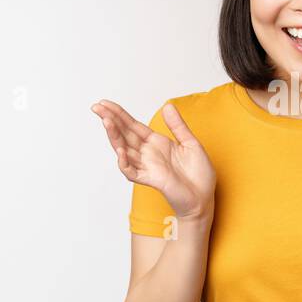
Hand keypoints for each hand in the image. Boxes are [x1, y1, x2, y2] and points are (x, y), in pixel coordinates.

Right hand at [91, 100, 215, 219]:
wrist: (204, 197)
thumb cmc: (199, 174)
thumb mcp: (191, 143)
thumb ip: (178, 126)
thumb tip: (167, 105)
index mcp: (156, 142)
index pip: (133, 126)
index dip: (119, 114)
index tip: (105, 103)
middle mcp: (148, 153)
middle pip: (125, 134)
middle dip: (111, 120)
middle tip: (97, 107)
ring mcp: (147, 166)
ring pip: (124, 150)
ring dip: (114, 136)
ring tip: (106, 122)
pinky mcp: (151, 179)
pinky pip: (132, 172)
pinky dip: (124, 162)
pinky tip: (120, 151)